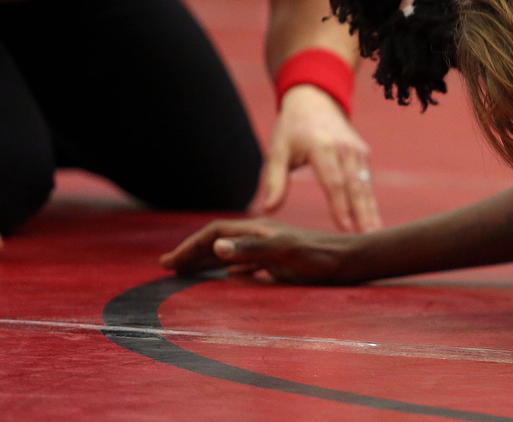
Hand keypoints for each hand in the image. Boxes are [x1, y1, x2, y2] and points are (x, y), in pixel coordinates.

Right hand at [160, 218, 360, 283]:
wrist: (347, 262)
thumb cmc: (319, 255)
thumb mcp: (284, 251)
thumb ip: (252, 249)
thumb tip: (216, 247)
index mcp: (257, 231)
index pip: (215, 233)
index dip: (191, 246)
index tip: (170, 262)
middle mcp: (260, 238)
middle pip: (218, 243)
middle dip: (192, 253)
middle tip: (166, 268)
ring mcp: (268, 251)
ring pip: (229, 255)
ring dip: (206, 263)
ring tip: (184, 273)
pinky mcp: (278, 265)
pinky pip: (245, 267)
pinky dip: (228, 272)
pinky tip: (224, 281)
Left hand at [261, 84, 381, 232]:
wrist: (316, 100)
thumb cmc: (292, 129)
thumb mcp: (277, 150)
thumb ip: (274, 180)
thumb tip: (267, 210)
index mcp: (323, 147)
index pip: (334, 181)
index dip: (339, 206)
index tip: (344, 229)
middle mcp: (346, 149)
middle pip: (356, 187)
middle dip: (363, 215)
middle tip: (369, 240)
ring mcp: (358, 151)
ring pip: (366, 187)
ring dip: (371, 212)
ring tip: (375, 236)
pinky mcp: (364, 155)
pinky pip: (367, 183)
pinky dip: (370, 203)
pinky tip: (373, 222)